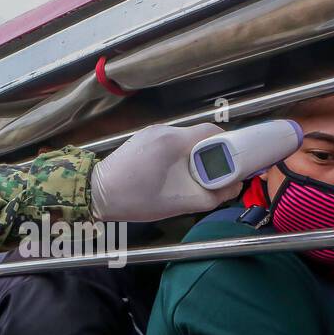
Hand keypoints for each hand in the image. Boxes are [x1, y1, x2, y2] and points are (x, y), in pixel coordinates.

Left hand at [89, 123, 245, 221]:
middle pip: (200, 135)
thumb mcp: (178, 204)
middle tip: (218, 173)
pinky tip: (176, 172)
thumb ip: (212, 196)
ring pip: (186, 139)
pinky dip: (180, 154)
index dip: (229, 144)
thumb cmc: (135, 199)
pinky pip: (171, 142)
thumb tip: (236, 187)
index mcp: (174, 142)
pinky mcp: (144, 138)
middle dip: (213, 152)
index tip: (235, 161)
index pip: (213, 132)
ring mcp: (152, 132)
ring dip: (195, 154)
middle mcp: (164, 130)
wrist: (97, 194)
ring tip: (196, 176)